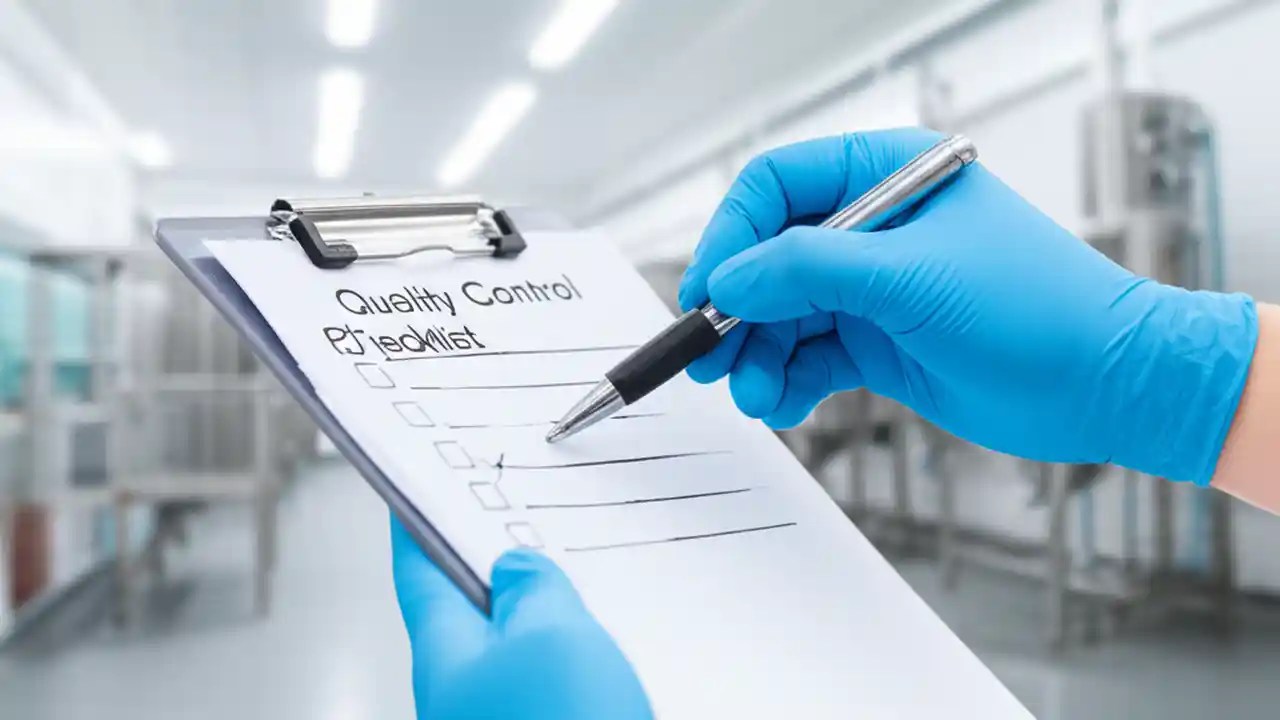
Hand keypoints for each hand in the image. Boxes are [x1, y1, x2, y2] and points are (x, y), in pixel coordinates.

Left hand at [391, 519, 650, 719]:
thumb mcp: (551, 636)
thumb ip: (533, 590)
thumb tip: (517, 569)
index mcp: (447, 654)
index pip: (418, 571)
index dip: (415, 522)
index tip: (414, 487)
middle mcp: (464, 690)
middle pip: (467, 609)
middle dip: (489, 560)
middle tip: (504, 514)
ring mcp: (501, 711)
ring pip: (513, 645)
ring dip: (538, 605)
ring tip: (567, 568)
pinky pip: (549, 677)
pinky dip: (567, 648)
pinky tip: (602, 639)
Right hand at [679, 128, 1256, 484]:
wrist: (1105, 383)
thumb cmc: (1035, 307)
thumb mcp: (909, 278)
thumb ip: (807, 270)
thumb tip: (728, 278)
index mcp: (885, 174)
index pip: (776, 187)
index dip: (731, 236)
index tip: (705, 289)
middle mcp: (872, 227)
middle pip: (770, 258)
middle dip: (738, 311)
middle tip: (710, 357)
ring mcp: (874, 287)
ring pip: (784, 315)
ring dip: (759, 356)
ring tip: (754, 395)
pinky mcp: (878, 342)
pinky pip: (810, 356)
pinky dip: (788, 381)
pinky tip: (782, 403)